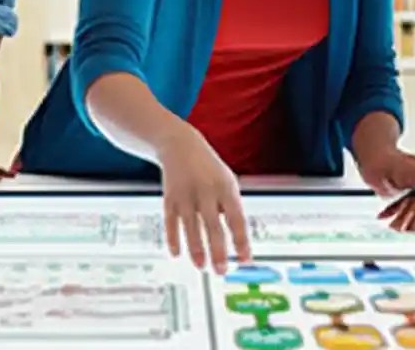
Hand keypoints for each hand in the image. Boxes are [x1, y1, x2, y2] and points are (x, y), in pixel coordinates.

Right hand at [156, 126, 250, 274]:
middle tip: (222, 270)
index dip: (242, 241)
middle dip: (218, 250)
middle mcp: (206, 191)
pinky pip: (171, 221)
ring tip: (202, 266)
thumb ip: (230, 207)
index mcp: (226, 188)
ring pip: (191, 226)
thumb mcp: (227, 181)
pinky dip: (173, 238)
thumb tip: (235, 239)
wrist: (179, 145)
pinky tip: (177, 252)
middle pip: (213, 226)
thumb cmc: (208, 167)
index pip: (237, 219)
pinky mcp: (169, 197)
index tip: (245, 260)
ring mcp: (186, 194)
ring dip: (196, 249)